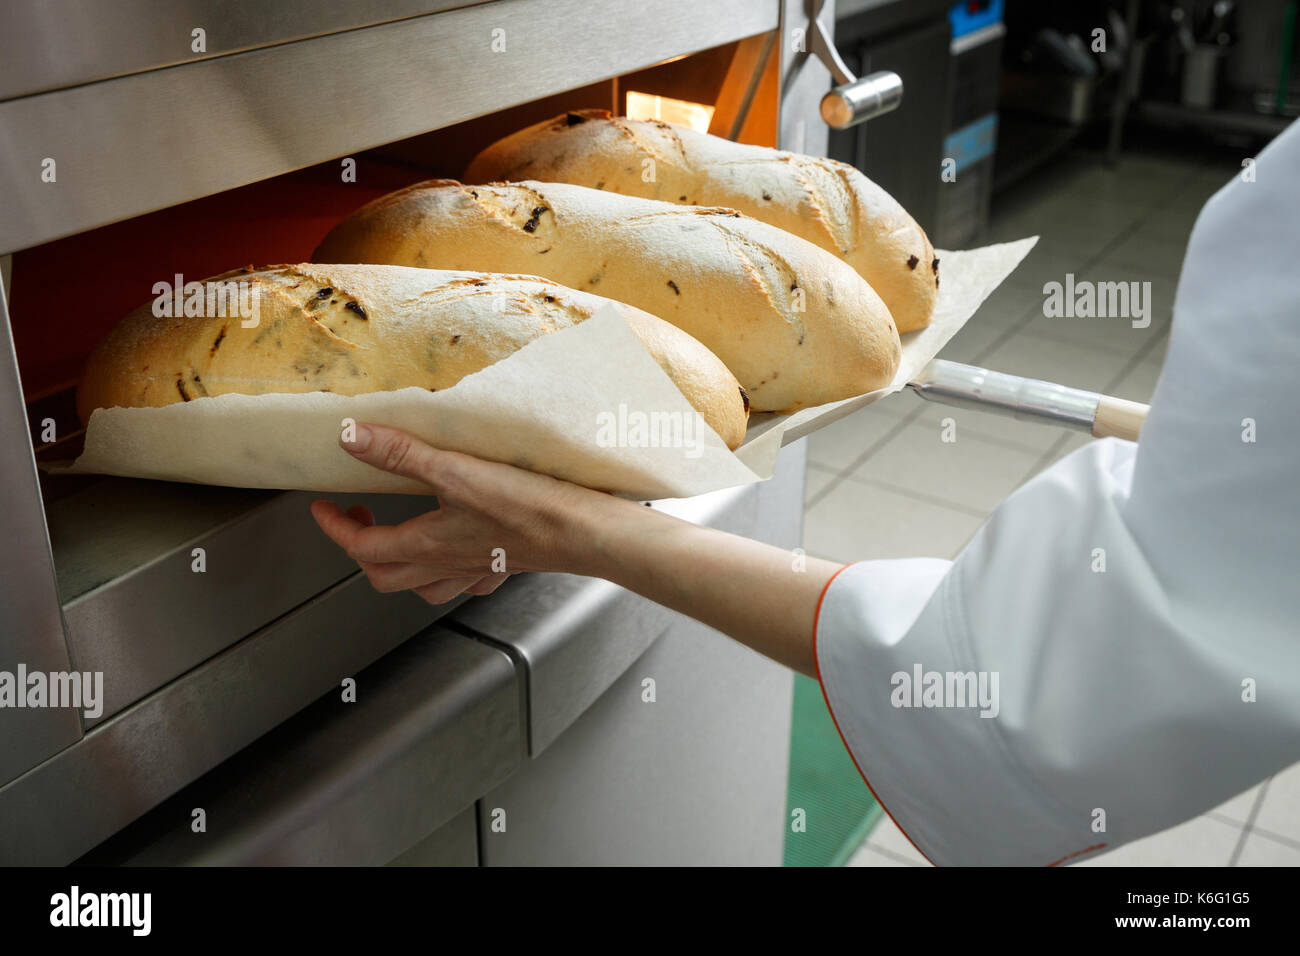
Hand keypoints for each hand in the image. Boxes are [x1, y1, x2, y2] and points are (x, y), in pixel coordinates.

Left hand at [311, 422, 837, 674]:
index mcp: (430, 543)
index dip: (335, 529)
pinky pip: (471, 576)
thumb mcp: (459, 471)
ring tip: (402, 533)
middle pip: (387, 574)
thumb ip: (402, 453)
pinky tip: (466, 544)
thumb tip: (352, 437)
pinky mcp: (510, 562)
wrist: (593, 533)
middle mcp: (451, 563)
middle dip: (363, 548)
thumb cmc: (534, 508)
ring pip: (426, 585)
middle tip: (360, 516)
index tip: (323, 507)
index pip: (363, 548)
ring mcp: (481, 567)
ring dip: (404, 565)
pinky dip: (455, 565)